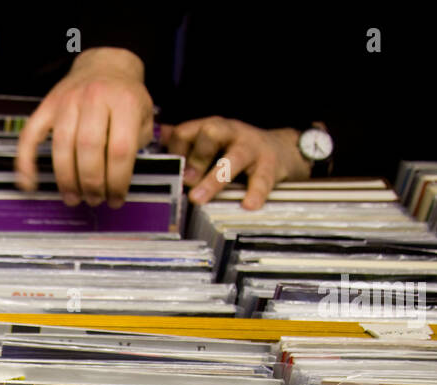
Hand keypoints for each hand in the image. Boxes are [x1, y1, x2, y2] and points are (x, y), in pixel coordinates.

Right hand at [14, 47, 154, 208]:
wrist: (105, 64)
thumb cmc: (125, 97)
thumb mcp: (145, 116)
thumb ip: (136, 145)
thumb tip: (118, 182)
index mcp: (124, 101)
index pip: (120, 150)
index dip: (117, 181)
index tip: (116, 199)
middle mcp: (93, 98)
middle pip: (89, 149)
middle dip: (91, 183)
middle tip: (94, 200)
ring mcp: (66, 101)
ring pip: (62, 147)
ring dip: (66, 180)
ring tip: (74, 198)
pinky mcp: (46, 106)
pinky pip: (30, 136)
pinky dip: (26, 162)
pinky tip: (29, 184)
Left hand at [161, 117, 309, 209]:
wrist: (281, 150)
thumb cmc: (236, 149)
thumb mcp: (211, 142)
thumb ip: (185, 143)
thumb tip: (154, 139)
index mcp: (211, 128)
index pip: (186, 131)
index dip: (175, 149)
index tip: (167, 169)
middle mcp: (231, 133)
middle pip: (211, 133)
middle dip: (196, 156)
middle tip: (184, 181)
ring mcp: (251, 148)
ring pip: (234, 157)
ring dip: (214, 179)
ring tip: (199, 198)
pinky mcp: (270, 166)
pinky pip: (263, 179)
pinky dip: (256, 193)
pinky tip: (247, 205)